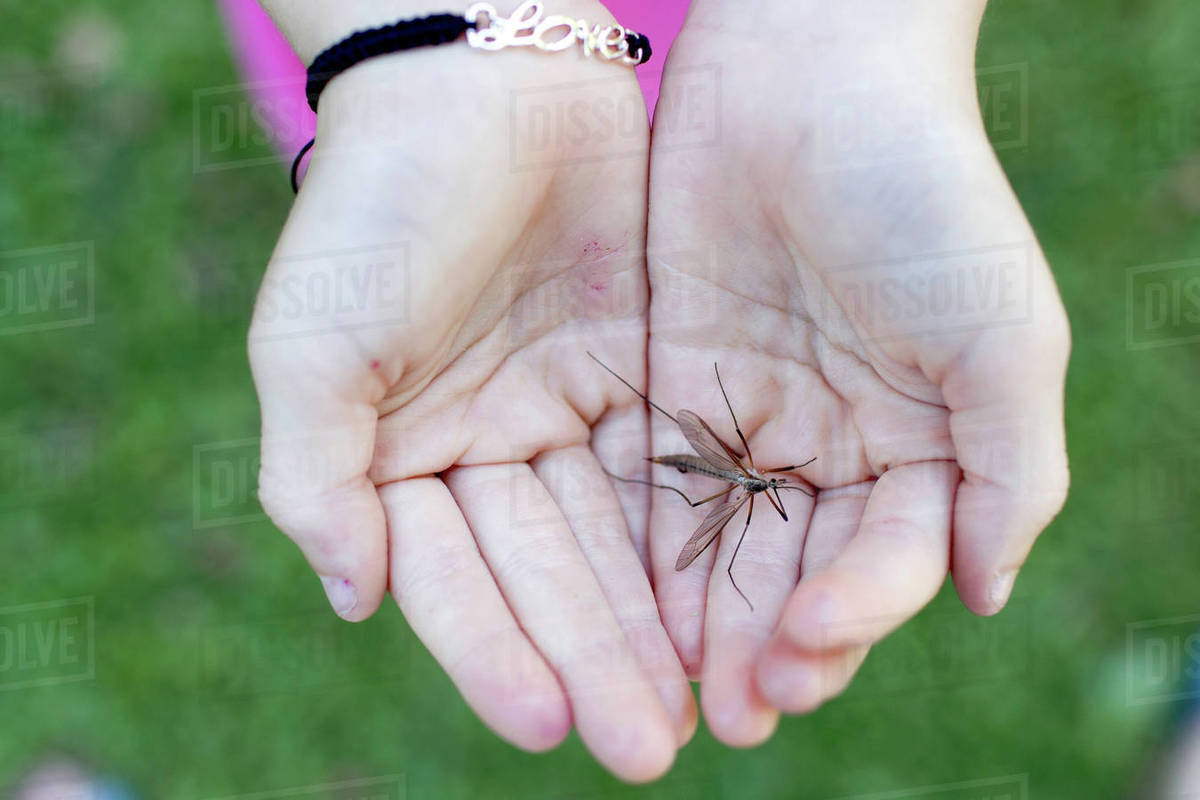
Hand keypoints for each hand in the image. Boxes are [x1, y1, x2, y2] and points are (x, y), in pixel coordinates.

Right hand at [249, 1, 693, 779]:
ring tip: (697, 707)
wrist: (478, 79)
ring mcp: (565, 412)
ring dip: (650, 623)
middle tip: (647, 746)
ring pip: (614, 539)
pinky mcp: (635, 371)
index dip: (495, 653)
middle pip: (545, 573)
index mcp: (400, 455)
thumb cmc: (376, 209)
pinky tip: (725, 607)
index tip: (549, 723)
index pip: (451, 580)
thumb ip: (316, 477)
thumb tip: (356, 600)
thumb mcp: (313, 346)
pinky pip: (669, 469)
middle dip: (592, 660)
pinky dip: (691, 539)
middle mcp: (486, 448)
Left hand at [644, 0, 1068, 743]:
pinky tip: (627, 601)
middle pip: (800, 568)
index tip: (802, 653)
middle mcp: (833, 442)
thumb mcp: (1001, 339)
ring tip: (679, 690)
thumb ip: (1010, 472)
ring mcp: (749, 415)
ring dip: (703, 617)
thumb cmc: (926, 197)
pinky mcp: (670, 379)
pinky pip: (655, 477)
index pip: (885, 559)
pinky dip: (645, 543)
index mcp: (921, 443)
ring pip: (724, 541)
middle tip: (737, 714)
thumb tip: (984, 597)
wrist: (812, 75)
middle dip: (770, 641)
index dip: (851, 615)